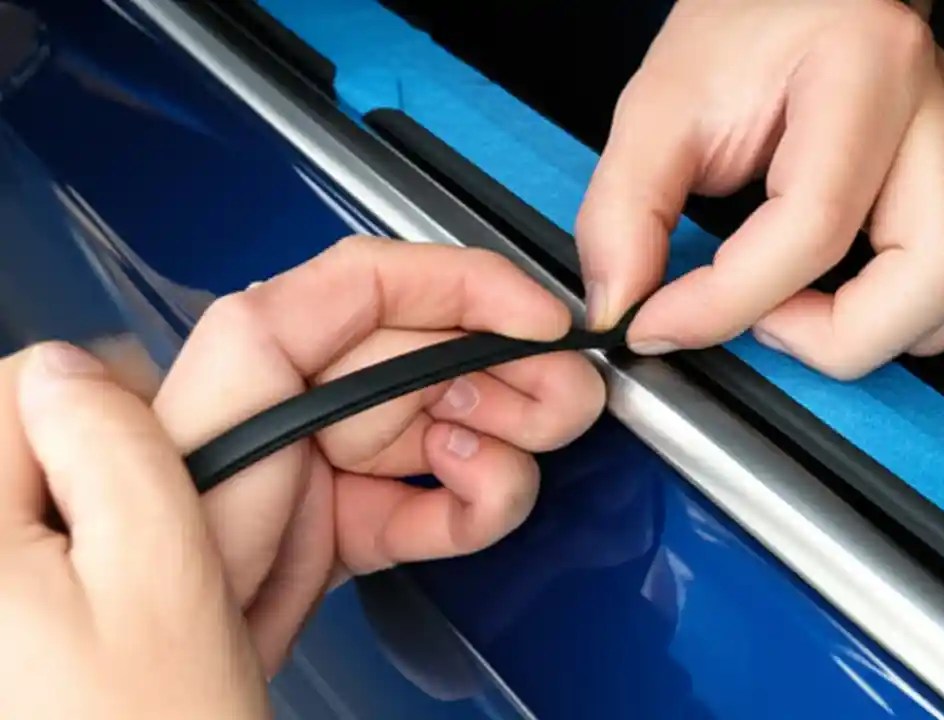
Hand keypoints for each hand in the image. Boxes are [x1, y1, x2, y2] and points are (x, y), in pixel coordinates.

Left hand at [0, 344, 268, 719]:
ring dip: (89, 543)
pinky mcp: (7, 643)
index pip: (14, 386)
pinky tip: (117, 645)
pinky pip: (31, 577)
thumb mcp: (162, 573)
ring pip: (28, 519)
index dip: (109, 415)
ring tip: (145, 618)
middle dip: (99, 487)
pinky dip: (74, 591)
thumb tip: (71, 366)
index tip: (163, 471)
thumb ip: (116, 446)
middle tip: (163, 561)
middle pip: (15, 457)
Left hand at [150, 236, 605, 673]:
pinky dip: (484, 507)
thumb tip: (343, 288)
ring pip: (475, 425)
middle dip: (510, 376)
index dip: (477, 287)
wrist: (179, 649)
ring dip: (503, 447)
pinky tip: (464, 508)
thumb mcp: (221, 395)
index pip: (393, 281)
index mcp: (283, 342)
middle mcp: (329, 392)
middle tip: (549, 399)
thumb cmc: (183, 526)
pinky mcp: (380, 523)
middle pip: (453, 352)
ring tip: (470, 465)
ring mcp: (360, 461)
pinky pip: (463, 504)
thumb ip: (281, 324)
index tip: (541, 322)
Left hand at [576, 0, 943, 404]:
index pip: (814, 220)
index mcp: (861, 68)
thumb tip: (623, 309)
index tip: (664, 322)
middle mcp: (943, 106)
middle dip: (841, 334)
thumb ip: (625, 209)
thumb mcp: (659, 107)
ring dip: (923, 334)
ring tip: (838, 328)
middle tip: (768, 321)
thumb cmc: (745, 31)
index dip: (728, 302)